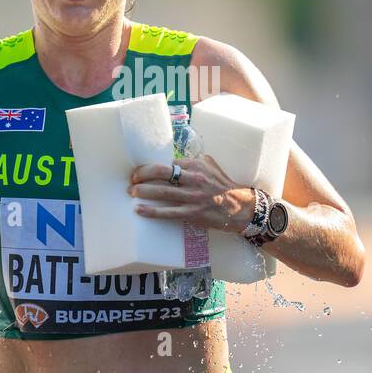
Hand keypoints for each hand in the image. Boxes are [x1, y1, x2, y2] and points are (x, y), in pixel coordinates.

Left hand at [128, 155, 255, 233]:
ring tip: (131, 192)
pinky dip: (151, 211)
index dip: (151, 166)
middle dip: (142, 174)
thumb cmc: (224, 185)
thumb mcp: (211, 166)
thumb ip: (194, 161)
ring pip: (162, 191)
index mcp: (197, 165)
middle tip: (132, 178)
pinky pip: (168, 212)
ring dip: (142, 191)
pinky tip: (139, 210)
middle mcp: (194, 179)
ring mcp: (193, 197)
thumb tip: (174, 159)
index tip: (141, 170)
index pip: (168, 161)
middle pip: (161, 172)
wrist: (240, 207)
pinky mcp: (192, 214)